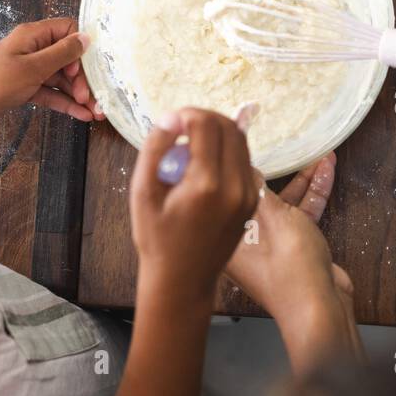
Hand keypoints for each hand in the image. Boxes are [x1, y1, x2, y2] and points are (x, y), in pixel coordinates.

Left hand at [0, 19, 102, 137]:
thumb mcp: (32, 68)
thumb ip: (62, 53)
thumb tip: (86, 37)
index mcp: (32, 35)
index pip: (67, 30)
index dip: (80, 48)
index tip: (82, 70)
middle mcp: (32, 49)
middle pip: (67, 57)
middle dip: (83, 78)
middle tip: (92, 98)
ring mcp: (28, 70)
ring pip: (61, 78)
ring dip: (78, 94)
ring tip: (95, 112)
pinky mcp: (24, 88)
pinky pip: (51, 92)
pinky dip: (65, 102)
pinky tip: (80, 115)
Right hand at [128, 108, 261, 306]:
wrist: (183, 281)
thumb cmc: (157, 239)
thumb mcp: (142, 193)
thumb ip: (155, 149)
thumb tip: (170, 117)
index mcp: (206, 185)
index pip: (207, 125)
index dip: (187, 114)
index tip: (171, 122)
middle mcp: (235, 187)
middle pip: (229, 127)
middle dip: (204, 118)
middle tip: (180, 129)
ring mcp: (248, 195)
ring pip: (241, 141)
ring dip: (216, 132)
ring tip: (189, 146)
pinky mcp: (252, 201)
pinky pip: (244, 161)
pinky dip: (225, 151)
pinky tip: (203, 164)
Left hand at [224, 153, 362, 374]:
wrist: (318, 306)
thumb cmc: (288, 267)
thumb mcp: (269, 216)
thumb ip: (254, 187)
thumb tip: (239, 161)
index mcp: (225, 230)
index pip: (226, 188)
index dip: (236, 162)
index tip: (246, 138)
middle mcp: (244, 236)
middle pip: (256, 192)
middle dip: (277, 165)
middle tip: (285, 139)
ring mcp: (271, 242)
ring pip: (284, 200)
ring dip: (303, 177)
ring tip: (318, 152)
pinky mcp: (294, 245)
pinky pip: (301, 212)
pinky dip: (313, 192)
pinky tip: (326, 171)